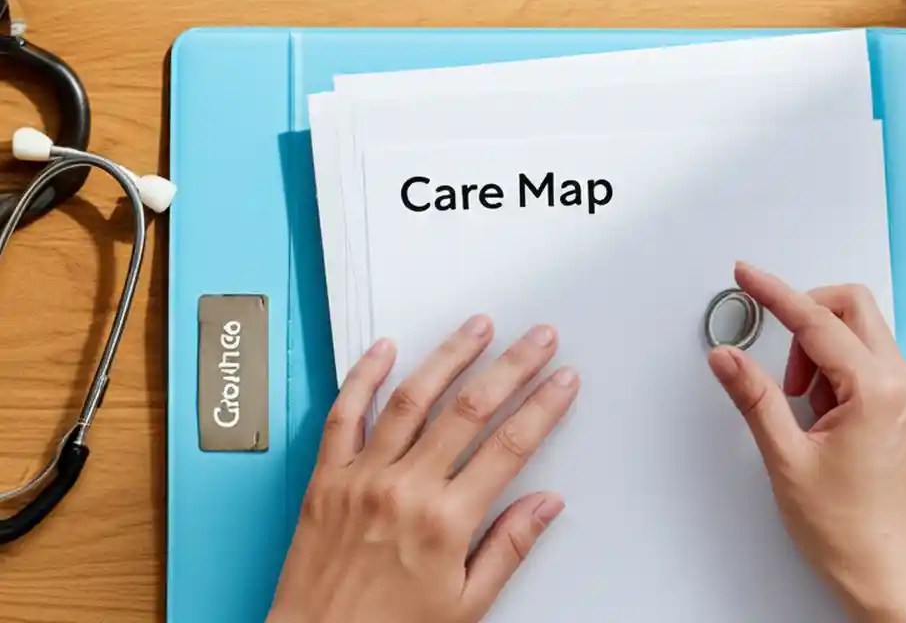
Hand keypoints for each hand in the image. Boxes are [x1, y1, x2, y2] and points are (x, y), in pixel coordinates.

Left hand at [267, 316, 579, 622]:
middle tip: (538, 338)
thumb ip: (508, 547)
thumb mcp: (466, 604)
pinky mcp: (326, 478)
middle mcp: (404, 489)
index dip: (543, 407)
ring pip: (412, 399)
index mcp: (446, 522)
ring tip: (477, 327)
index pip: (510, 447)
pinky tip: (384, 349)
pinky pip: (343, 415)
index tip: (563, 381)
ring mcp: (362, 477)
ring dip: (449, 356)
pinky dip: (362, 377)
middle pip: (470, 410)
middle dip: (512, 366)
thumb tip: (546, 506)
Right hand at [706, 262, 905, 622]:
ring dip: (820, 349)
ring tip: (800, 404)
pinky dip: (835, 370)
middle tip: (776, 355)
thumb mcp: (786, 457)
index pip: (818, 321)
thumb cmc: (845, 528)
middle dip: (805, 316)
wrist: (880, 568)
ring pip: (860, 331)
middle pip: (851, 307)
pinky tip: (819, 411)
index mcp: (878, 391)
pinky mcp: (905, 404)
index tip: (748, 275)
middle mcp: (904, 384)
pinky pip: (867, 359)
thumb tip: (728, 357)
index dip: (775, 293)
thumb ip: (754, 397)